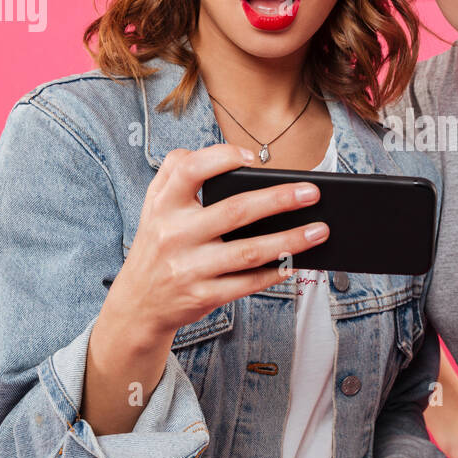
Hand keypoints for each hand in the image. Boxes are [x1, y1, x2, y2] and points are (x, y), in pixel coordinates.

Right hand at [110, 143, 329, 338]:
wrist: (138, 303)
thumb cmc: (159, 242)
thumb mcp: (154, 203)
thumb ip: (176, 168)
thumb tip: (230, 155)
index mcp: (164, 204)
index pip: (190, 170)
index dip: (223, 157)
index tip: (254, 158)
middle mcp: (174, 234)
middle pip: (235, 211)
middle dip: (279, 200)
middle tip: (313, 193)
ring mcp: (189, 268)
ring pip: (249, 252)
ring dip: (290, 240)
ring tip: (319, 231)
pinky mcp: (203, 295)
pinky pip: (247, 283)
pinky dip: (275, 272)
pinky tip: (296, 262)